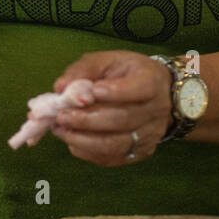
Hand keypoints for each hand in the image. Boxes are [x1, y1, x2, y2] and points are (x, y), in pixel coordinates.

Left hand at [49, 51, 172, 166]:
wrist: (158, 93)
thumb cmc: (128, 73)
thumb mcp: (108, 60)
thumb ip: (84, 70)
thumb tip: (61, 87)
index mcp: (151, 80)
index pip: (141, 88)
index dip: (116, 92)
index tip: (92, 91)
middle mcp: (156, 110)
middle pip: (123, 119)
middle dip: (88, 120)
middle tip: (62, 116)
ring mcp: (150, 134)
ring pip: (117, 144)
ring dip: (84, 140)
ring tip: (62, 130)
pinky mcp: (141, 152)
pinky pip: (113, 158)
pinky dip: (88, 152)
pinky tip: (73, 141)